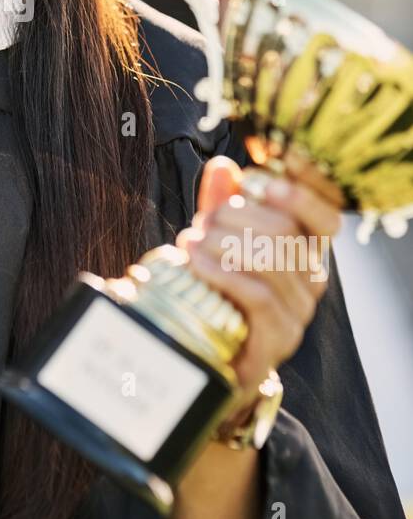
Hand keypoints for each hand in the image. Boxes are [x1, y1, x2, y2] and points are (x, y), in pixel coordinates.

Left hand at [175, 156, 341, 411]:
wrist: (213, 352)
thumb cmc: (220, 289)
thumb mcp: (220, 240)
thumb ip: (223, 203)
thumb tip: (223, 166)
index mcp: (307, 250)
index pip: (327, 218)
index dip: (302, 194)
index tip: (261, 180)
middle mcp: (313, 279)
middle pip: (286, 230)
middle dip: (237, 216)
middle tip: (203, 221)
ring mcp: (300, 310)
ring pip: (270, 260)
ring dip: (222, 243)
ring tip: (190, 242)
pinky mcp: (280, 337)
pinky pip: (259, 295)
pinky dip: (223, 272)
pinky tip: (196, 263)